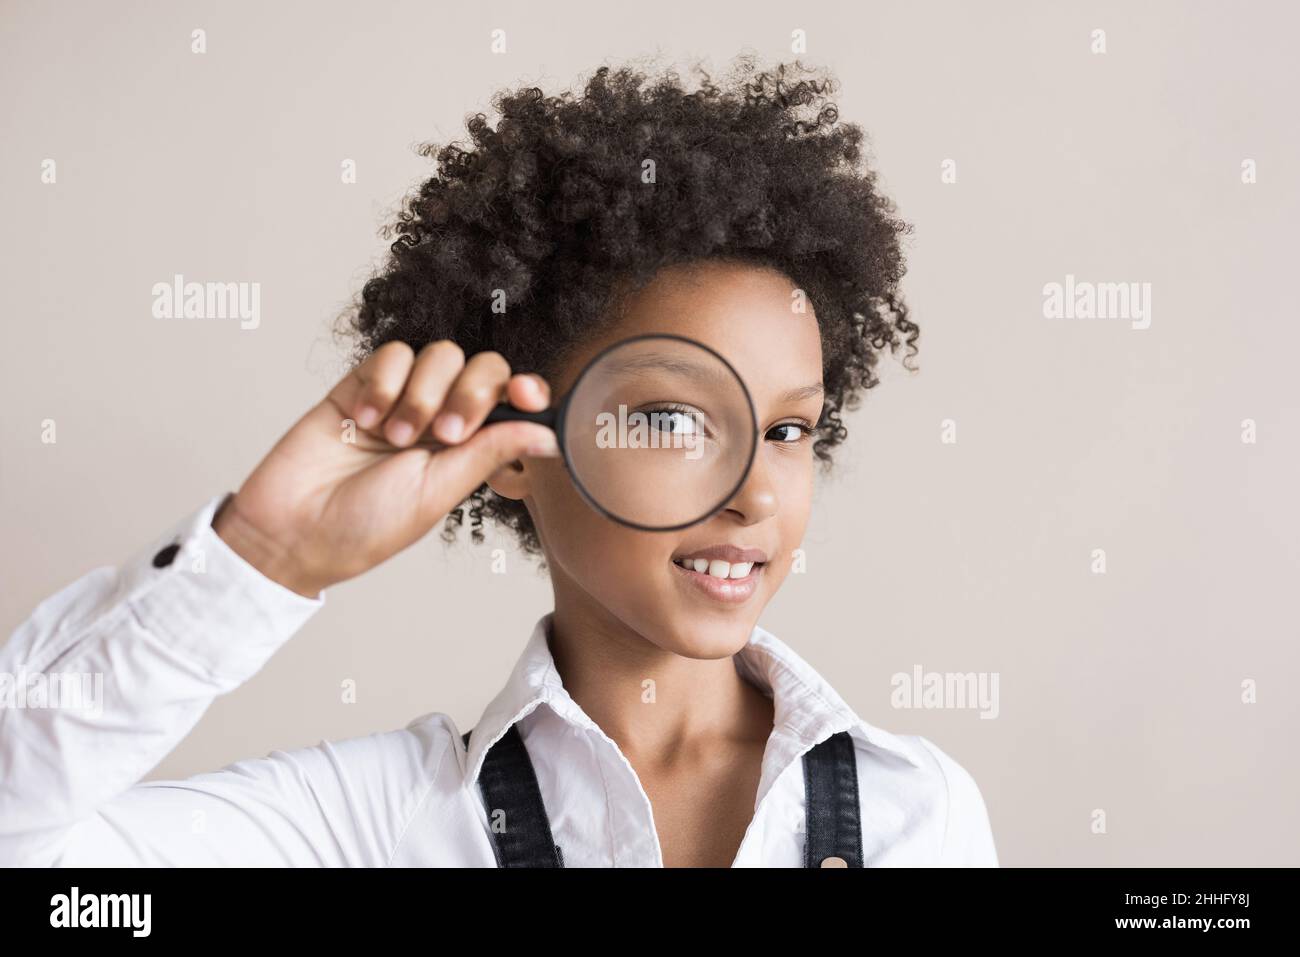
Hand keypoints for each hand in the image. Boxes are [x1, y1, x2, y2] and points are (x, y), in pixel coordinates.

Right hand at [212, 341, 557, 596]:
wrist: (293, 530)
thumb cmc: (366, 526)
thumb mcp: (439, 492)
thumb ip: (490, 452)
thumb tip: (551, 436)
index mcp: (470, 449)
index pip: (512, 403)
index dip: (526, 392)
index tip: (526, 396)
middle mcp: (441, 419)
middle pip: (482, 368)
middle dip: (472, 392)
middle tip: (445, 433)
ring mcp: (402, 399)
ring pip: (440, 355)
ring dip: (424, 393)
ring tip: (395, 436)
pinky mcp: (362, 385)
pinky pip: (393, 354)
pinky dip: (386, 381)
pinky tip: (366, 418)